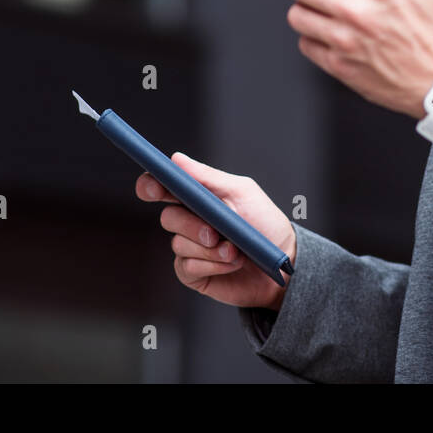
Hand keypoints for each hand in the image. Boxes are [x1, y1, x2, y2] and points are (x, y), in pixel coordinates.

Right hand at [135, 153, 297, 311]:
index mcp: (198, 198)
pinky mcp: (193, 273)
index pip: (163, 188)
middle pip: (168, 217)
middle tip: (214, 233)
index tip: (152, 188)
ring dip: (210, 250)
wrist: (282, 264)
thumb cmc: (265, 224)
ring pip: (179, 244)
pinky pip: (187, 267)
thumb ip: (208, 177)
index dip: (150, 185)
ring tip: (235, 251)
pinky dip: (212, 265)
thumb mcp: (241, 193)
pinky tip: (231, 264)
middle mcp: (189, 221)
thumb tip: (176, 159)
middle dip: (191, 225)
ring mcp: (189, 248)